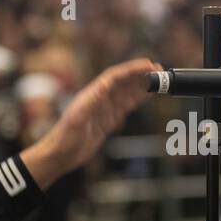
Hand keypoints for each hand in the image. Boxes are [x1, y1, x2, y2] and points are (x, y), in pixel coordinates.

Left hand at [20, 58, 159, 189]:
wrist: (60, 155)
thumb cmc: (65, 138)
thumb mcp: (77, 119)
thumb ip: (90, 102)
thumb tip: (104, 85)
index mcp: (92, 94)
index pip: (115, 76)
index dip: (132, 69)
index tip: (148, 65)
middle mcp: (99, 98)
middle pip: (123, 81)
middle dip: (140, 74)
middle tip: (160, 70)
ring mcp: (104, 109)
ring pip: (126, 92)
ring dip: (141, 85)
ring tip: (158, 80)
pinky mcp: (108, 120)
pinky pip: (125, 106)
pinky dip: (137, 99)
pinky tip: (146, 97)